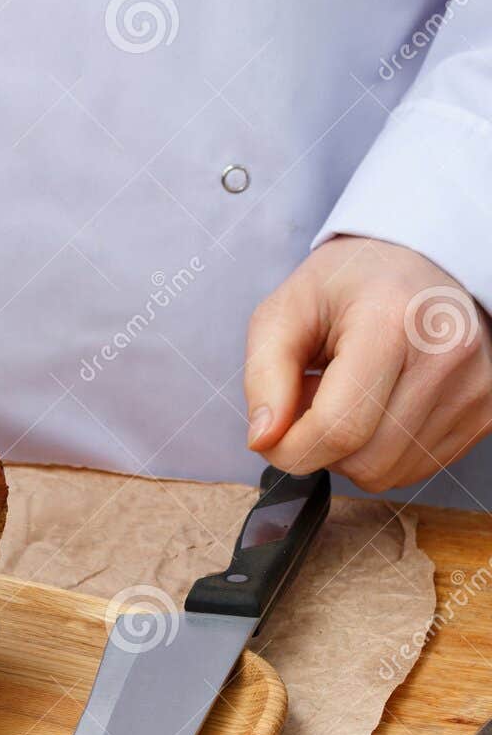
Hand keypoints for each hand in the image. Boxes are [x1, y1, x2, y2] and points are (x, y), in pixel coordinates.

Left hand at [244, 236, 491, 491]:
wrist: (422, 263)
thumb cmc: (350, 283)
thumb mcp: (285, 311)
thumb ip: (264, 375)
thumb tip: (264, 439)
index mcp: (392, 323)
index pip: (339, 428)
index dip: (290, 449)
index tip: (272, 436)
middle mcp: (447, 358)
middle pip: (364, 461)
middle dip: (320, 444)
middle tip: (317, 396)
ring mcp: (475, 389)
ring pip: (388, 472)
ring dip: (351, 450)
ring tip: (350, 395)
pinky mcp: (486, 412)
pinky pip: (415, 467)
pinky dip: (381, 449)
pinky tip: (379, 405)